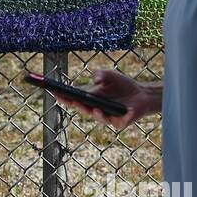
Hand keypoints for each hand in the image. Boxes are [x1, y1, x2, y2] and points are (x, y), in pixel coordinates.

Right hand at [43, 68, 157, 129]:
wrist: (142, 94)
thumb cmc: (124, 85)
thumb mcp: (111, 75)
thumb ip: (101, 74)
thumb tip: (96, 78)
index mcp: (91, 98)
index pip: (75, 98)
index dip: (64, 96)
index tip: (54, 92)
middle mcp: (97, 109)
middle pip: (83, 109)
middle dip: (75, 105)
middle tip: (68, 99)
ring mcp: (108, 117)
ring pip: (97, 116)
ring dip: (93, 112)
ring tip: (92, 107)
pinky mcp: (120, 123)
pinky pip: (117, 121)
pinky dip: (118, 117)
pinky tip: (120, 111)